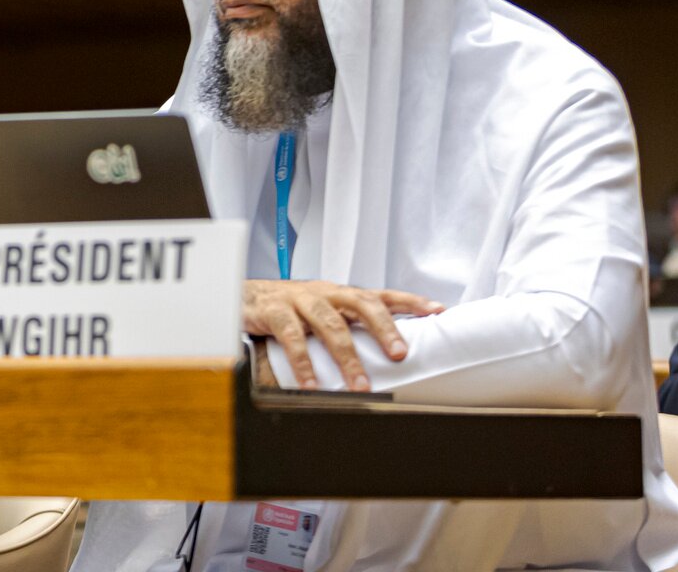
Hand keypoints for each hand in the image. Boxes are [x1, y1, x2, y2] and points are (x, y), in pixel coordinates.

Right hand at [243, 279, 443, 391]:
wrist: (240, 296)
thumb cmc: (288, 308)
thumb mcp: (321, 312)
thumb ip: (349, 326)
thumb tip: (386, 355)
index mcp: (339, 293)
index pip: (380, 294)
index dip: (409, 301)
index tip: (437, 310)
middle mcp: (324, 292)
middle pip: (360, 303)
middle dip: (383, 328)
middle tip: (400, 354)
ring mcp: (298, 299)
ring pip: (329, 324)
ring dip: (347, 357)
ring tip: (361, 386)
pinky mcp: (273, 311)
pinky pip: (292, 337)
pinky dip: (304, 363)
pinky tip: (312, 384)